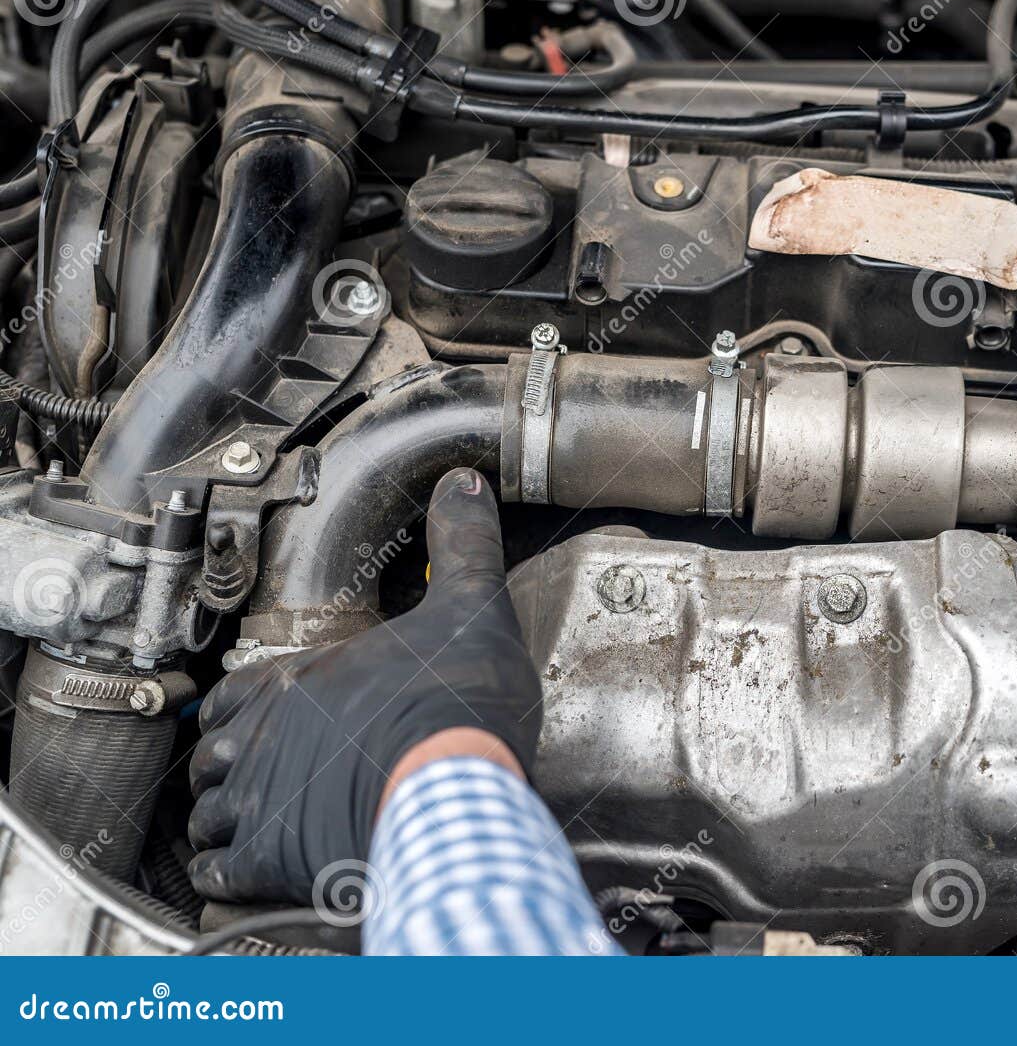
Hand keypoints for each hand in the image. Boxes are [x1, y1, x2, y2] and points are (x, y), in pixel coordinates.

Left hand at [187, 467, 540, 904]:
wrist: (454, 789)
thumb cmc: (460, 703)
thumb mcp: (470, 606)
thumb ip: (462, 546)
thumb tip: (462, 484)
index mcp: (305, 677)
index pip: (236, 688)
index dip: (234, 706)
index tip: (243, 716)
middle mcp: (267, 734)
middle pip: (213, 751)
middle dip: (222, 764)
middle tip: (243, 774)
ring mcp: (261, 797)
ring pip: (206, 812)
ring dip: (217, 819)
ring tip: (238, 826)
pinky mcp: (270, 856)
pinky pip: (217, 870)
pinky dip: (220, 872)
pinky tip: (237, 873)